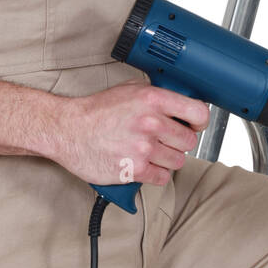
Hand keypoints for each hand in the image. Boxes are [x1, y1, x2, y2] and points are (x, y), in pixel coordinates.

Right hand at [49, 82, 209, 187]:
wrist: (68, 130)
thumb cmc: (96, 110)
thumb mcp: (129, 89)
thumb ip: (157, 95)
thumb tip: (181, 103)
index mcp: (153, 99)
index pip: (199, 113)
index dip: (199, 122)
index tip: (194, 125)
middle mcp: (152, 123)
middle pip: (190, 141)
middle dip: (178, 142)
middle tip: (163, 140)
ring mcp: (144, 148)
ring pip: (178, 161)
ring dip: (167, 159)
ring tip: (150, 152)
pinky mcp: (135, 170)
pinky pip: (162, 177)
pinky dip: (155, 174)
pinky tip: (143, 164)